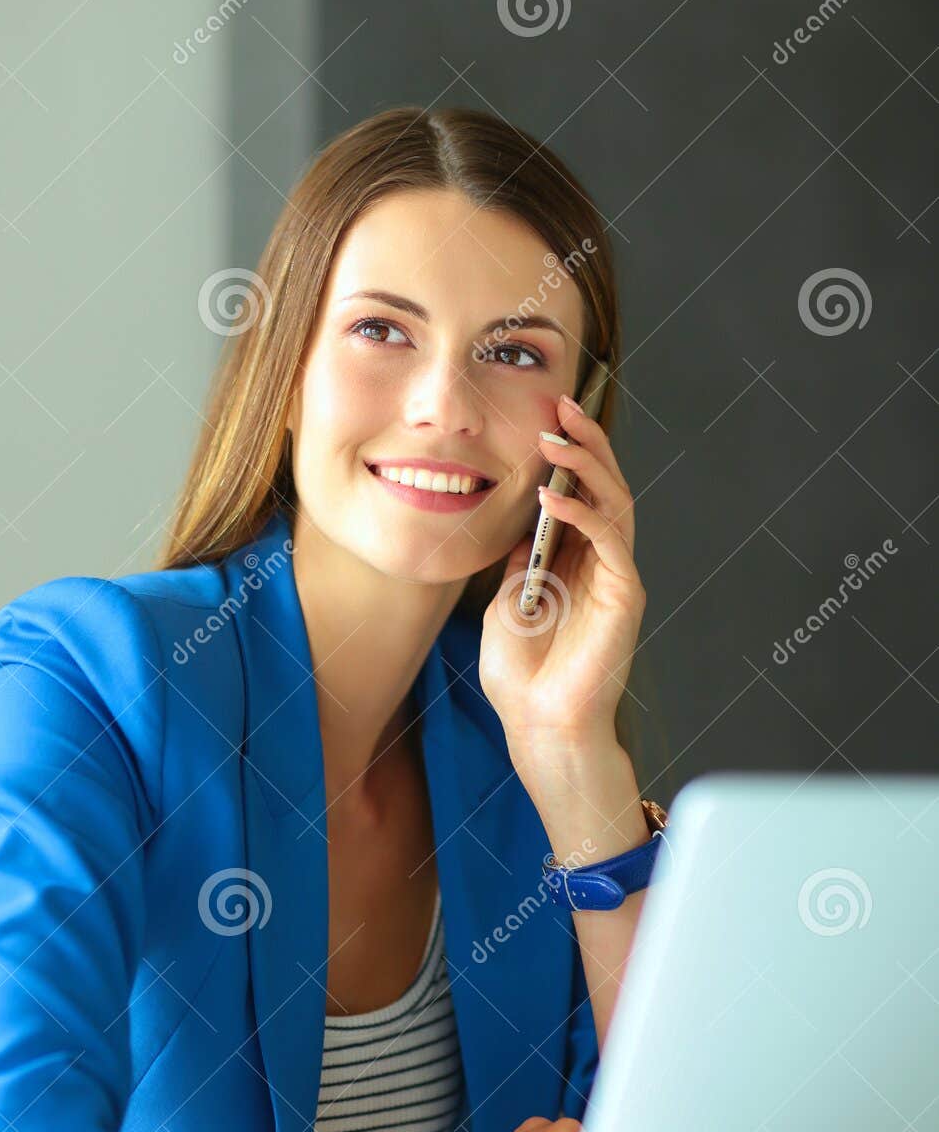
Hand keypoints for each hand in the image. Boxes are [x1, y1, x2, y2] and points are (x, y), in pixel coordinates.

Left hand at [478, 392, 645, 769]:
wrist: (541, 726)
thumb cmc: (522, 679)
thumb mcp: (507, 606)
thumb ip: (521, 563)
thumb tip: (524, 521)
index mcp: (575, 564)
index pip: (580, 494)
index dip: (568, 454)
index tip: (546, 417)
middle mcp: (601, 565)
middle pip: (605, 487)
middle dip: (585, 442)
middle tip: (561, 405)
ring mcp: (616, 578)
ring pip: (615, 502)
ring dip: (587, 464)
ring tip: (558, 436)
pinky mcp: (624, 595)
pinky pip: (609, 538)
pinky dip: (583, 511)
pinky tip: (553, 493)